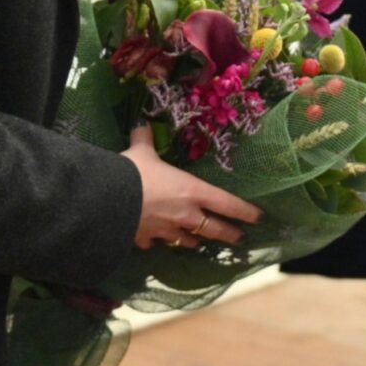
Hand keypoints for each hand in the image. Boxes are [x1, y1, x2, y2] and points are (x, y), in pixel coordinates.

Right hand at [124, 124, 260, 249]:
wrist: (106, 202)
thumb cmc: (134, 174)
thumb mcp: (141, 151)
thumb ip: (145, 138)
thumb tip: (142, 122)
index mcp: (192, 191)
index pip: (227, 203)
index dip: (245, 211)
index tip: (259, 217)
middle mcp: (186, 215)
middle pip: (214, 229)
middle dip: (229, 234)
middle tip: (240, 239)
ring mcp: (167, 231)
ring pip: (188, 241)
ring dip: (196, 241)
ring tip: (200, 243)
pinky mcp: (147, 240)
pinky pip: (156, 243)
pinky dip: (157, 242)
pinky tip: (155, 243)